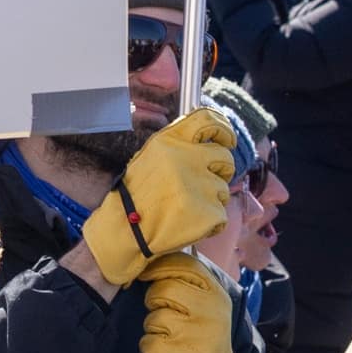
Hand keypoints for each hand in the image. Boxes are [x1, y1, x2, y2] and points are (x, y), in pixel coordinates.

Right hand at [85, 106, 246, 287]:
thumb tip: (209, 141)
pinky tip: (188, 224)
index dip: (224, 129)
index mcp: (169, 141)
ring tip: (185, 209)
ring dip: (211, 200)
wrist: (124, 231)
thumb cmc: (135, 196)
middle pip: (225, 157)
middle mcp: (186, 158)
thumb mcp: (149, 157)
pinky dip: (210, 223)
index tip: (228, 140)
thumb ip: (177, 146)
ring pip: (223, 189)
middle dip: (221, 171)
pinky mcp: (209, 212)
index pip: (208, 120)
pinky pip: (221, 215)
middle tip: (204, 185)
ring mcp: (200, 186)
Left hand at [136, 254, 244, 352]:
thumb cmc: (197, 338)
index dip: (158, 267)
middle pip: (163, 290)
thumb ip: (186, 281)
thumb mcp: (202, 306)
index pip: (183, 264)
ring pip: (153, 318)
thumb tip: (154, 250)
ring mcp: (199, 338)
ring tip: (171, 339)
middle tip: (165, 314)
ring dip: (154, 328)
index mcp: (216, 295)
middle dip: (155, 302)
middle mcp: (212, 313)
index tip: (147, 273)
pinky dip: (150, 350)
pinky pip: (148, 343)